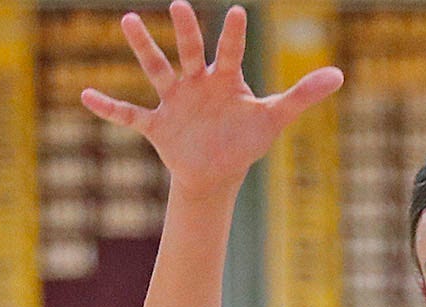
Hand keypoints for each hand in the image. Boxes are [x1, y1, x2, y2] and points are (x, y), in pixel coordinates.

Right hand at [82, 3, 342, 195]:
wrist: (217, 171)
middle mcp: (196, 82)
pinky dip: (109, 107)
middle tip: (179, 4)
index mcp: (224, 79)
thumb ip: (303, 96)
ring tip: (128, 20)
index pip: (230, 52)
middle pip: (190, 51)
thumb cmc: (245, 138)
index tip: (236, 13)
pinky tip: (86, 96)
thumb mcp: (274, 118)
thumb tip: (340, 75)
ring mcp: (174, 101)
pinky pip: (129, 115)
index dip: (233, 36)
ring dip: (143, 47)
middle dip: (185, 30)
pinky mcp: (157, 125)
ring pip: (156, 69)